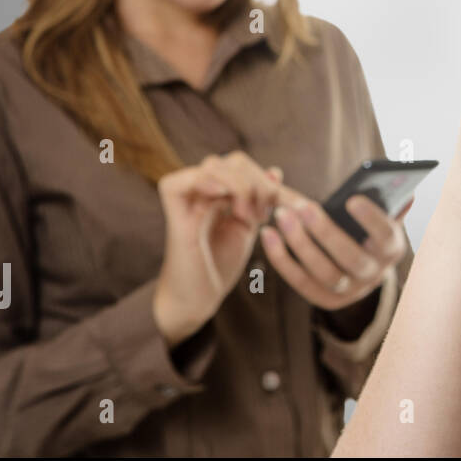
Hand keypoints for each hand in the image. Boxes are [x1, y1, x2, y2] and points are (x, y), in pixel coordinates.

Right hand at [153, 150, 280, 346]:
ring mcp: (187, 202)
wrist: (198, 299)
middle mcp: (201, 191)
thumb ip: (260, 200)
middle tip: (264, 215)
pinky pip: (175, 184)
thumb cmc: (221, 265)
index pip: (244, 164)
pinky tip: (222, 197)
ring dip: (242, 187)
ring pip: (213, 166)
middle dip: (259, 183)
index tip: (285, 206)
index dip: (267, 180)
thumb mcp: (249, 228)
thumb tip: (275, 170)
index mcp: (219, 191)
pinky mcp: (174, 218)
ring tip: (249, 217)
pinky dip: (202, 182)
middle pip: (233, 161)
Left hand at [259, 171, 410, 310]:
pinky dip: (282, 259)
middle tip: (303, 206)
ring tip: (281, 215)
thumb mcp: (380, 213)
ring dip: (300, 244)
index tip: (352, 199)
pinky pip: (301, 282)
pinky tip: (268, 233)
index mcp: (392, 249)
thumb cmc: (368, 227)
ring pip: (325, 274)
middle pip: (351, 258)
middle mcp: (375, 274)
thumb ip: (384, 199)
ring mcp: (351, 291)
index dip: (371, 219)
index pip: (385, 235)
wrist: (364, 264)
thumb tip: (394, 182)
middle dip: (325, 232)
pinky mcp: (327, 299)